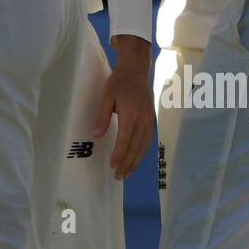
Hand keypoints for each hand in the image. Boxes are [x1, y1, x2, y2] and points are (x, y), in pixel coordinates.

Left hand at [92, 36, 153, 179]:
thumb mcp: (107, 96)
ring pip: (143, 147)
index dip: (119, 154)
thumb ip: (102, 116)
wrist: (136, 71)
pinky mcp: (151, 121)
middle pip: (135, 147)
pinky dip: (142, 153)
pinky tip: (135, 159)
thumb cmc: (119, 82)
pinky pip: (147, 141)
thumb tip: (96, 135)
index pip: (125, 139)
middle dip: (127, 163)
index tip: (113, 166)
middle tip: (118, 176)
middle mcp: (142, 120)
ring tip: (126, 173)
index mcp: (130, 114)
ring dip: (135, 161)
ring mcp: (149, 121)